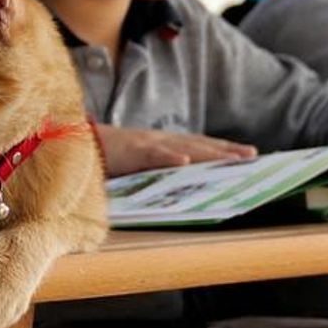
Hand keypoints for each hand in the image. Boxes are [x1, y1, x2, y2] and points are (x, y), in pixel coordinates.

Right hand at [93, 124, 256, 176]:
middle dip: (227, 150)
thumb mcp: (136, 168)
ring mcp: (147, 143)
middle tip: (253, 156)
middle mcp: (159, 141)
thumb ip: (155, 174)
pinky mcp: (131, 150)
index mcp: (161, 146)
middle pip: (200, 144)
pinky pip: (153, 154)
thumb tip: (177, 185)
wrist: (74, 145)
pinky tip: (185, 161)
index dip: (222, 150)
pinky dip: (169, 157)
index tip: (246, 155)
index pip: (198, 146)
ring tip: (233, 159)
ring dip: (210, 153)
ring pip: (184, 147)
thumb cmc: (104, 158)